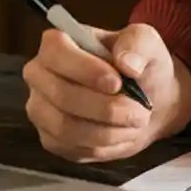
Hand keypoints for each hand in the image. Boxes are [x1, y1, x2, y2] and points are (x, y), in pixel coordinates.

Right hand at [22, 23, 190, 162]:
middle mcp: (40, 75)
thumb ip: (137, 43)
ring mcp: (41, 110)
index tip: (117, 83)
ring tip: (136, 121)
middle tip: (139, 110)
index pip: (55, 53)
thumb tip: (126, 63)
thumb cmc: (140, 65)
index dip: (85, 70)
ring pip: (67, 127)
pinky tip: (123, 133)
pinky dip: (106, 145)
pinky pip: (73, 148)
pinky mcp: (51, 139)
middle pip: (62, 96)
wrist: (150, 99)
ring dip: (109, 130)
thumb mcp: (147, 42)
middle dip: (106, 108)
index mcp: (56, 44)